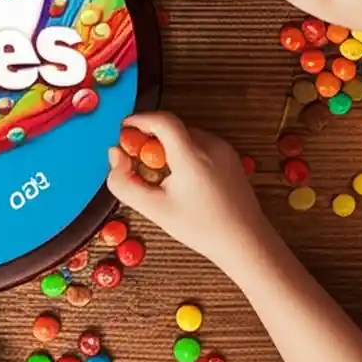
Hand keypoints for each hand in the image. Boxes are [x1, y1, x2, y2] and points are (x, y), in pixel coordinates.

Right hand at [106, 112, 268, 268]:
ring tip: (161, 175)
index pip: (162, 120)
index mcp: (192, 156)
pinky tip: (183, 180)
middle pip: (172, 128)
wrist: (246, 241)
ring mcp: (224, 149)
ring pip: (185, 136)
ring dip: (167, 146)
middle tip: (138, 161)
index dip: (139, 119)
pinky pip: (200, 145)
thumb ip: (124, 182)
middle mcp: (211, 146)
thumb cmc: (200, 228)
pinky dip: (184, 153)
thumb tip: (115, 155)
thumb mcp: (154, 209)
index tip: (123, 131)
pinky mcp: (231, 157)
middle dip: (150, 139)